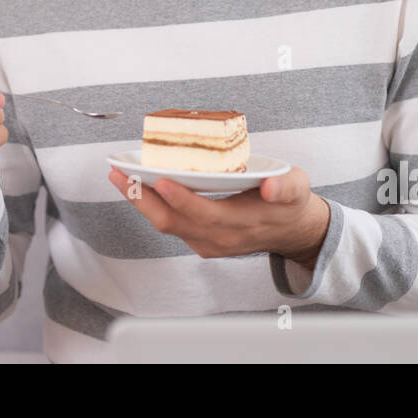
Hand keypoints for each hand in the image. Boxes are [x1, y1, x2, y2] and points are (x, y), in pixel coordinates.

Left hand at [107, 165, 330, 268]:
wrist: (292, 231)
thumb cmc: (290, 203)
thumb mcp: (298, 188)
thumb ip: (285, 186)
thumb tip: (269, 187)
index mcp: (243, 223)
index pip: (205, 214)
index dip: (181, 199)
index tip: (161, 180)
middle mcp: (220, 238)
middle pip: (174, 222)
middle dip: (143, 199)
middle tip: (120, 175)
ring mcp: (208, 243)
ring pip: (167, 225)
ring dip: (141, 202)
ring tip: (120, 177)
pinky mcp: (201, 241)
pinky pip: (171, 225)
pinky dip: (152, 206)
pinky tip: (139, 187)